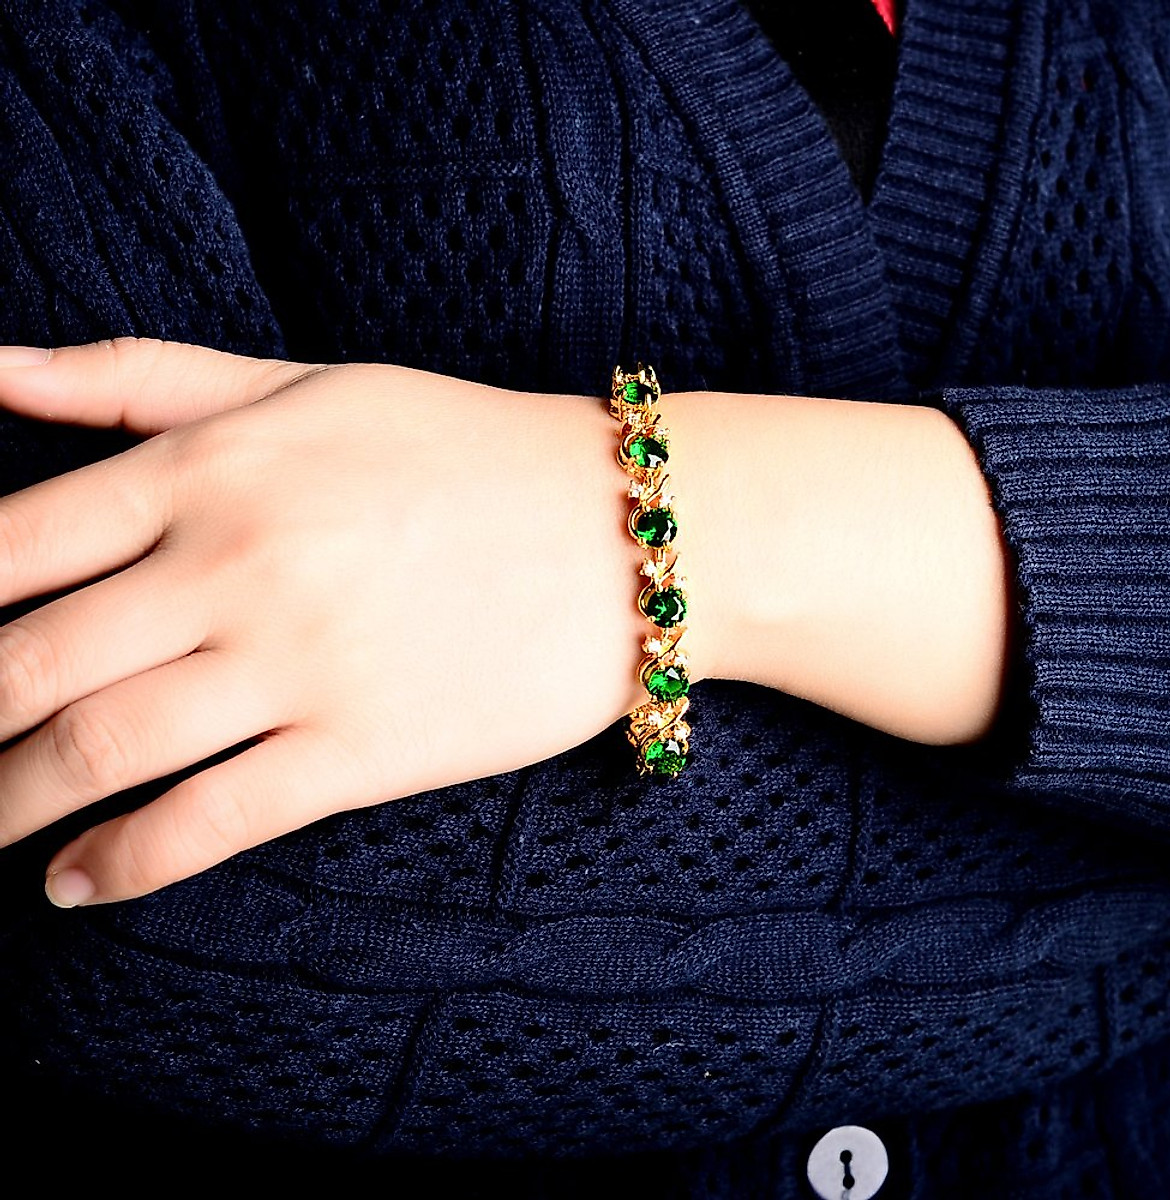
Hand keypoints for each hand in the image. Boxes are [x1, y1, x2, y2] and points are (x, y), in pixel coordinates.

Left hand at [0, 340, 651, 904]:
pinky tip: (72, 883)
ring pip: (97, 750)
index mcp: (211, 467)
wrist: (621, 528)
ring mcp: (298, 663)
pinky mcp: (361, 748)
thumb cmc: (460, 448)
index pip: (7, 546)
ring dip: (6, 805)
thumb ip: (144, 379)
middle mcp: (235, 564)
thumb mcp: (306, 384)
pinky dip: (121, 863)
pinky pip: (209, 820)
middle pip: (25, 665)